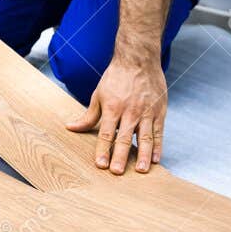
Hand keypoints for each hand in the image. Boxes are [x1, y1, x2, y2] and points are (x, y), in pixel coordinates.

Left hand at [65, 54, 166, 173]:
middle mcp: (130, 111)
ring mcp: (146, 112)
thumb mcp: (98, 94)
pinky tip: (155, 159)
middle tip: (118, 172)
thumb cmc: (116, 77)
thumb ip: (88, 115)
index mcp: (112, 108)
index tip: (100, 164)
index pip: (106, 133)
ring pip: (145, 138)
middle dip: (121, 157)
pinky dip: (158, 147)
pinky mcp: (159, 111)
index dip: (103, 150)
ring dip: (143, 155)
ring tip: (141, 170)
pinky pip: (159, 132)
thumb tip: (71, 127)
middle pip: (124, 138)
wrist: (139, 59)